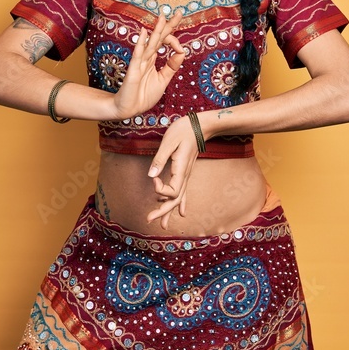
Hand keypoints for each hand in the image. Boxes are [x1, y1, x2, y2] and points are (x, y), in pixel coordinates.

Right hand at [111, 12, 185, 118]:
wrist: (129, 109)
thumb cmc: (144, 96)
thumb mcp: (163, 80)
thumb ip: (171, 67)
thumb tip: (182, 52)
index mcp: (153, 60)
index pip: (165, 44)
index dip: (175, 43)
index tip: (180, 48)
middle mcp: (146, 58)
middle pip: (159, 38)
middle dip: (168, 26)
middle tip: (179, 13)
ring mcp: (139, 62)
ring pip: (150, 43)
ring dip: (157, 30)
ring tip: (162, 17)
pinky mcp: (133, 70)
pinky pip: (138, 54)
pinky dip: (141, 43)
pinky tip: (143, 33)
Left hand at [145, 113, 201, 229]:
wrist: (200, 124)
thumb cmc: (183, 129)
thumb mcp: (169, 141)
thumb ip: (159, 159)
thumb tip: (151, 176)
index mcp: (181, 169)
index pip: (172, 190)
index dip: (160, 189)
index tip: (153, 177)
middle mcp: (185, 175)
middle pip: (175, 200)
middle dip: (162, 211)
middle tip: (148, 220)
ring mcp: (187, 174)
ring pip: (179, 198)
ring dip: (169, 210)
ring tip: (162, 224)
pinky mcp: (186, 171)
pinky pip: (184, 191)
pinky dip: (180, 203)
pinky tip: (181, 212)